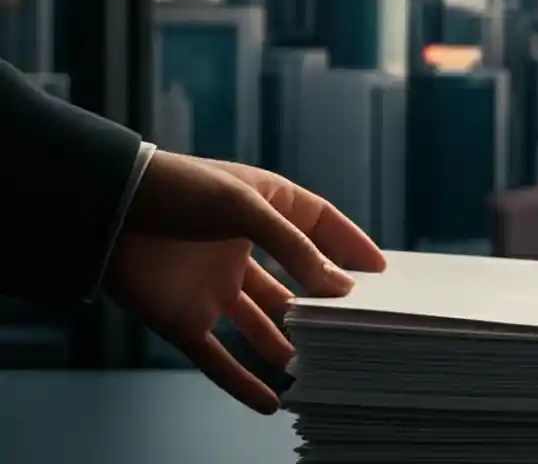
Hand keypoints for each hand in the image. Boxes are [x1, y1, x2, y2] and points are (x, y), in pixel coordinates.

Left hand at [103, 151, 386, 414]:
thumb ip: (297, 249)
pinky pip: (217, 357)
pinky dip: (241, 381)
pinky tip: (269, 403)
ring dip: (287, 345)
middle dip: (323, 300)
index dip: (348, 245)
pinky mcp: (182, 317)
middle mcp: (241, 248)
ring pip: (260, 322)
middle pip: (293, 280)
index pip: (317, 225)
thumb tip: (341, 288)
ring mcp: (212, 285)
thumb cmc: (179, 189)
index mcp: (260, 207)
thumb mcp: (247, 207)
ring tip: (320, 364)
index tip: (380, 271)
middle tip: (357, 319)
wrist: (102, 209)